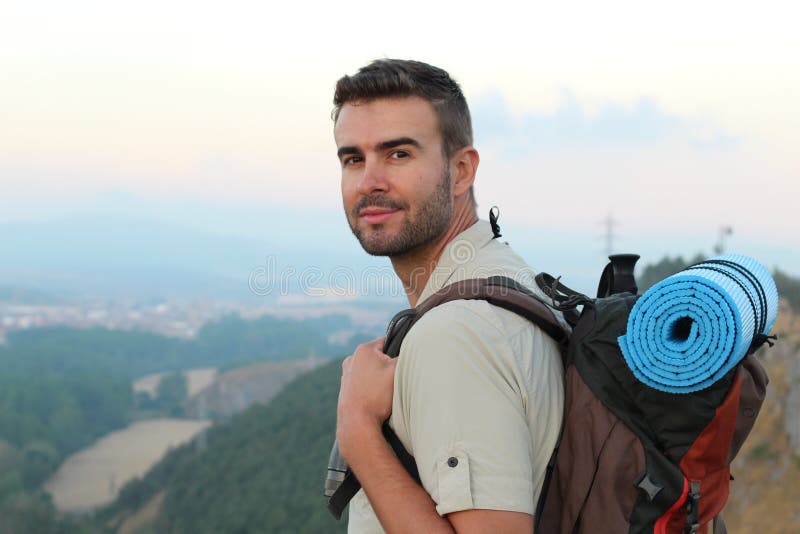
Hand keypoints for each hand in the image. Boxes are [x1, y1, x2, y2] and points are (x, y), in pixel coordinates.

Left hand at [336, 337, 395, 459]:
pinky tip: (377, 398)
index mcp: (364, 350)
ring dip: (379, 378)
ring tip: (386, 391)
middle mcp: (352, 359)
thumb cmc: (377, 395)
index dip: (399, 351)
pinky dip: (372, 388)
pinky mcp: (345, 389)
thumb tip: (411, 350)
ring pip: (371, 371)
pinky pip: (364, 383)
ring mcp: (347, 374)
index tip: (403, 364)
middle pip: (379, 357)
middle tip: (396, 379)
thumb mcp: (397, 370)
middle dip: (388, 366)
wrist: (357, 421)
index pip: (388, 342)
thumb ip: (406, 356)